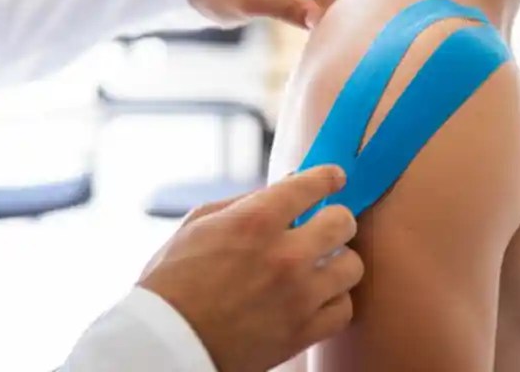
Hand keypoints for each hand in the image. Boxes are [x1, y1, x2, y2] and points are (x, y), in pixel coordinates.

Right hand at [138, 166, 364, 371]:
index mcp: (255, 221)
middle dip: (336, 218)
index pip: (311, 185)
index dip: (328, 176)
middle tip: (327, 224)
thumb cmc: (172, 282)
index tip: (335, 177)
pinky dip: (334, 301)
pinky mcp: (303, 332)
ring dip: (338, 261)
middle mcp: (285, 255)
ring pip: (351, 266)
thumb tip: (283, 187)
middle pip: (342, 222)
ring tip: (322, 265)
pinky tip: (318, 296)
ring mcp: (298, 296)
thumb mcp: (197, 225)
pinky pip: (344, 309)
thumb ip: (242, 203)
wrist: (168, 343)